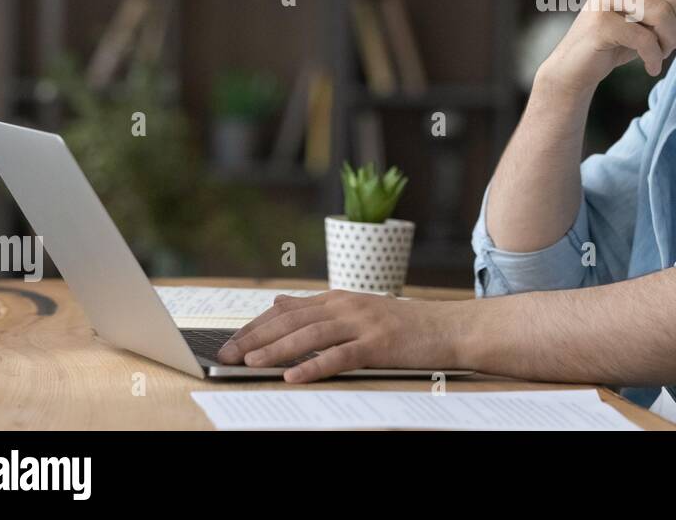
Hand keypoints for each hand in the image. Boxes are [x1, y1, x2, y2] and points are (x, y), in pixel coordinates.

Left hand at [214, 289, 460, 382]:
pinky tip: (295, 376)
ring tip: (251, 362)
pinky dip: (315, 366)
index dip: (255, 326)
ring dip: (278, 349)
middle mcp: (347, 306)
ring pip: (311, 335)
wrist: (447, 328)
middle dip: (256, 337)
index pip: (286, 310)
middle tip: (227, 354)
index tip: (229, 342)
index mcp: (339, 299)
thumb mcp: (357, 309)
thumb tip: (279, 303)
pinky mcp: (379, 344)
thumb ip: (318, 308)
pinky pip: (341, 356)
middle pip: (292, 320)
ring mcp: (363, 323)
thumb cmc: (404, 325)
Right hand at [540, 0, 675, 92]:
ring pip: (662, 15)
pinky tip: (650, 66)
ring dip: (668, 43)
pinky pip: (646, 39)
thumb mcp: (648, 10)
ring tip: (658, 54)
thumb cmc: (620, 37)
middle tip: (671, 45)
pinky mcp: (600, 21)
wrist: (578, 64)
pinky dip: (654, 57)